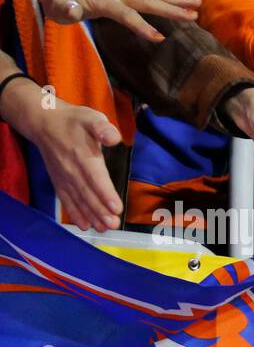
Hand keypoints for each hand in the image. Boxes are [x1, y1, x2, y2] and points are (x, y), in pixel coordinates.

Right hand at [0, 77, 121, 230]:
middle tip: (113, 224)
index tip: (116, 208)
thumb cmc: (74, 121)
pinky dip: (75, 213)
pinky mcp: (59, 182)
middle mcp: (72, 169)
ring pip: (78, 200)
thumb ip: (103, 128)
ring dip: (91, 215)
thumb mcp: (91, 118)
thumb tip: (113, 137)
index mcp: (83, 155)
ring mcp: (64, 177)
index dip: (105, 193)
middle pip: (88, 193)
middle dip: (100, 210)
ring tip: (103, 228)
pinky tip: (85, 226)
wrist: (44, 123)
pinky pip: (66, 200)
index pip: (95, 177)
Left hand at [15, 0, 199, 42]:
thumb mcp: (57, 7)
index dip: (142, 26)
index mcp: (103, 0)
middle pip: (149, 1)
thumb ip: (66, 9)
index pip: (126, 14)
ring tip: (200, 0)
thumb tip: (72, 9)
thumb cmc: (59, 0)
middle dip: (172, 9)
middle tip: (194, 14)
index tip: (160, 38)